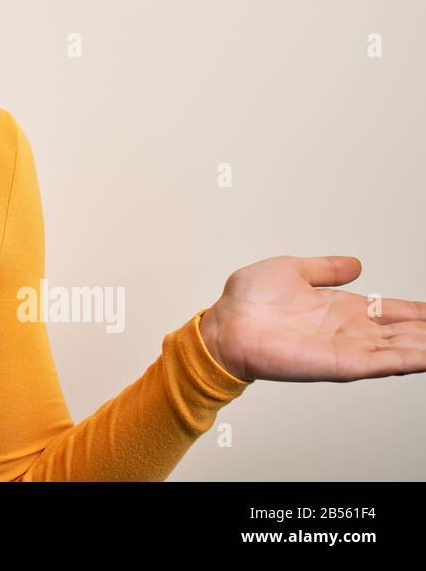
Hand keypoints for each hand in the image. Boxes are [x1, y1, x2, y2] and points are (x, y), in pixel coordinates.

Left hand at [198, 255, 425, 382]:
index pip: (392, 312)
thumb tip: (355, 264)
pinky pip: (381, 363)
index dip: (418, 313)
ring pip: (400, 349)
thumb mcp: (292, 270)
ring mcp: (346, 348)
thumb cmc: (247, 301)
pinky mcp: (338, 364)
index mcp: (342, 308)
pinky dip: (408, 360)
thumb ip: (326, 269)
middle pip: (403, 333)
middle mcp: (348, 331)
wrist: (223, 325)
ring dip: (425, 346)